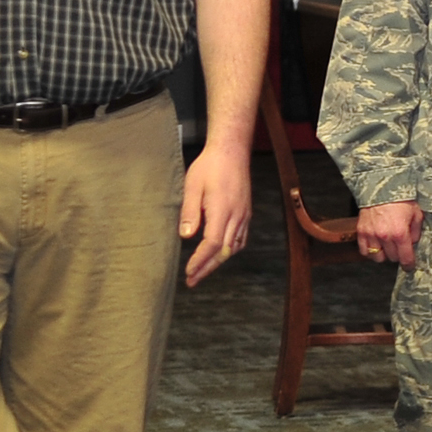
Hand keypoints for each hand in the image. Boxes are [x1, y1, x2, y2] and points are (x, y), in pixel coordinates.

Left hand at [179, 141, 253, 286]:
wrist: (232, 151)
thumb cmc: (210, 166)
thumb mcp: (192, 186)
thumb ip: (189, 212)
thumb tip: (185, 236)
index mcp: (222, 210)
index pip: (212, 244)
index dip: (200, 261)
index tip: (188, 271)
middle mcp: (236, 216)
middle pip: (223, 251)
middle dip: (208, 268)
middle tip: (193, 280)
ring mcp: (244, 215)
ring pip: (234, 247)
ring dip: (218, 262)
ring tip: (203, 270)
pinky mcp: (246, 212)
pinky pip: (240, 238)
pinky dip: (229, 251)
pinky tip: (220, 253)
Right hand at [356, 200, 424, 266]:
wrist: (382, 186)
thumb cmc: (401, 198)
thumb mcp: (417, 213)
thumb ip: (416, 231)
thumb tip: (413, 243)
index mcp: (400, 233)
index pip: (405, 257)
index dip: (409, 265)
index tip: (409, 266)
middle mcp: (385, 236)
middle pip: (392, 258)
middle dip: (398, 255)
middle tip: (400, 247)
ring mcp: (371, 234)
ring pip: (377, 257)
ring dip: (384, 254)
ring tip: (387, 247)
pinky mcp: (361, 231)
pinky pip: (364, 251)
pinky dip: (370, 251)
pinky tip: (376, 245)